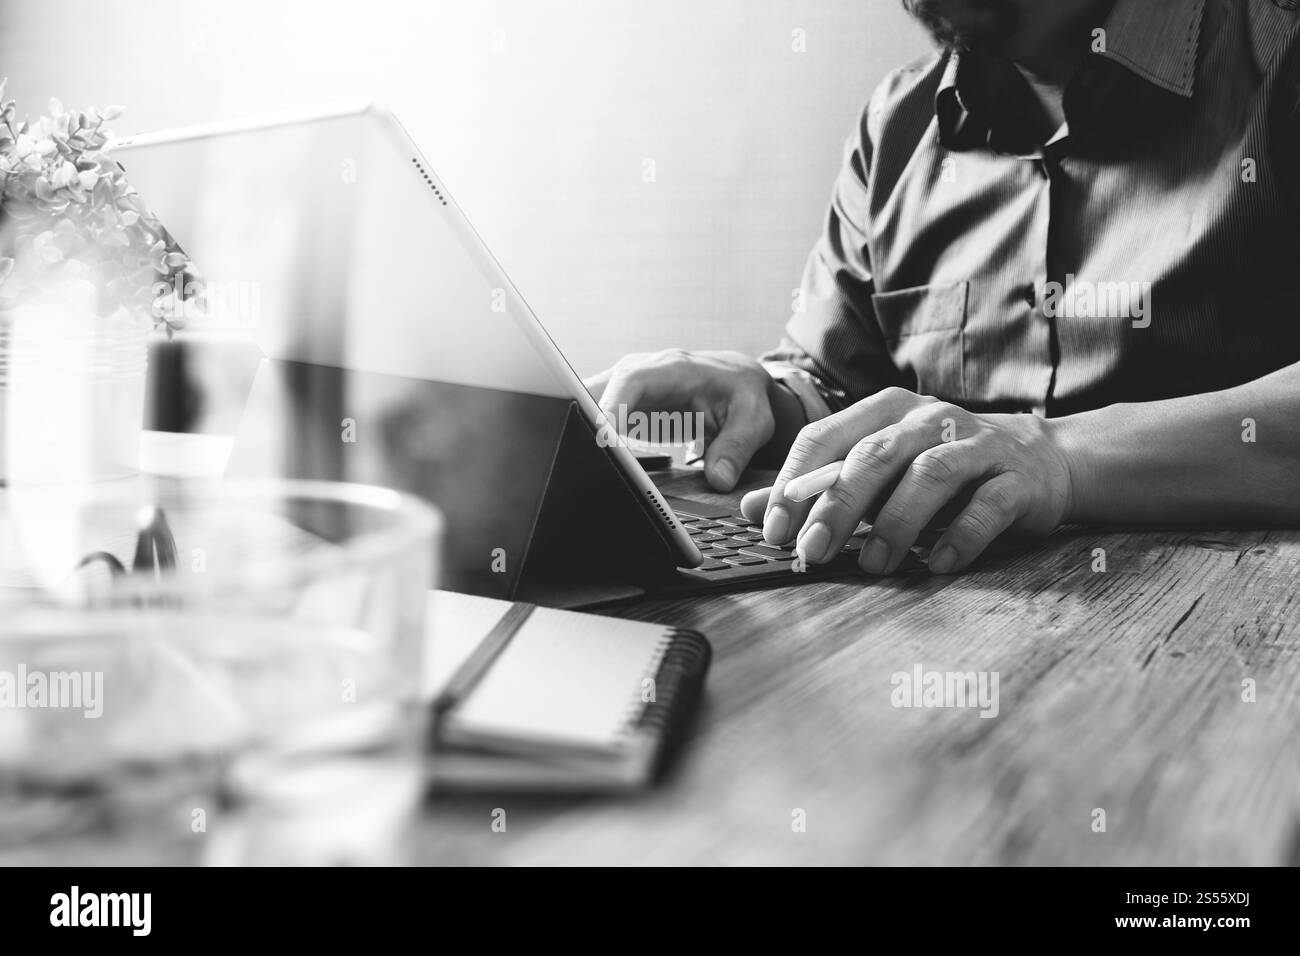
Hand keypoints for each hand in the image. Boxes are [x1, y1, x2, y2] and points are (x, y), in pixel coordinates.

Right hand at [584, 349, 777, 490]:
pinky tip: (584, 460)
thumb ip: (737, 447)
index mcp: (672, 369)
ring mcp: (625, 387)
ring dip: (577, 427)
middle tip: (578, 454)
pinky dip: (583, 434)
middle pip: (597, 388)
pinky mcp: (618, 405)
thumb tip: (718, 478)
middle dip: (581, 417)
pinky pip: (590, 415)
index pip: (632, 380)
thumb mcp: (753, 420)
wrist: (733, 383)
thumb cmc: (741, 397)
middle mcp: (641, 372)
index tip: (602, 435)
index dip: (612, 405)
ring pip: (585, 400)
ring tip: (578, 463)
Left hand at [741, 387, 1073, 574]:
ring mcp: (974, 446)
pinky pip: (985, 508)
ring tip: (872, 564)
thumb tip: (750, 508)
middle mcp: (927, 419)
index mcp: (885, 412)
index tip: (773, 531)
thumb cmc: (940, 467)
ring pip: (928, 477)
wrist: (1037, 461)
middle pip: (873, 457)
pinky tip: (936, 565)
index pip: (826, 438)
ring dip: (895, 525)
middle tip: (811, 551)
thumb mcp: (876, 471)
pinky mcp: (1014, 479)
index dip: (794, 484)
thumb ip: (817, 486)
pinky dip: (958, 538)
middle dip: (836, 506)